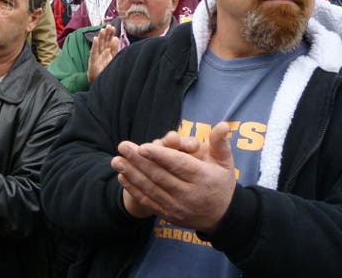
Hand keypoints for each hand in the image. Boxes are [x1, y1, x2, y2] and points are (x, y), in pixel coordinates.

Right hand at [87, 25, 118, 83]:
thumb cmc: (104, 70)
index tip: (112, 27)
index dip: (110, 34)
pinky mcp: (93, 61)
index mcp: (106, 51)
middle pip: (104, 41)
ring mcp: (96, 56)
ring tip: (102, 30)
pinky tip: (96, 39)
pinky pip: (94, 52)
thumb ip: (114, 49)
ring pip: (99, 45)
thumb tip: (116, 38)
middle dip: (106, 34)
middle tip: (109, 26)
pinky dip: (95, 46)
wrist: (96, 81)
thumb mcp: (111, 58)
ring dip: (100, 37)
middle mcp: (101, 52)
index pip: (108, 41)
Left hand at [111, 122, 235, 231]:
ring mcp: (178, 207)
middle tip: (122, 146)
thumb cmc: (221, 183)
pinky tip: (122, 177)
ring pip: (151, 189)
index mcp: (203, 178)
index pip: (178, 165)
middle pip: (160, 176)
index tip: (142, 146)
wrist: (221, 217)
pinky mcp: (169, 215)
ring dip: (131, 174)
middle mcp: (189, 195)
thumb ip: (220, 143)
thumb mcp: (225, 163)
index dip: (160, 156)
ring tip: (116, 161)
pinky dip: (134, 190)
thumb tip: (223, 124)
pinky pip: (148, 201)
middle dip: (138, 161)